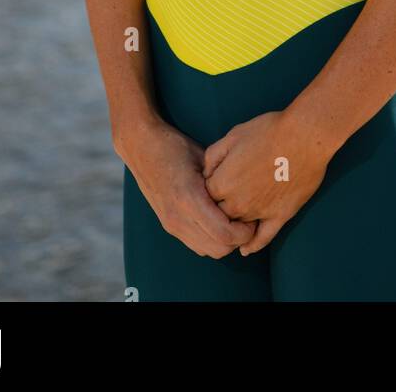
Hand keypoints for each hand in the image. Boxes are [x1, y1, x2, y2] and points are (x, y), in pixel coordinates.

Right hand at [118, 116, 258, 258]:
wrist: (141, 147)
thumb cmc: (174, 145)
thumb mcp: (203, 156)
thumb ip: (222, 178)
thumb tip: (246, 192)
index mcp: (189, 198)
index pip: (225, 233)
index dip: (245, 231)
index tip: (255, 217)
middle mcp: (178, 217)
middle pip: (219, 249)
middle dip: (238, 240)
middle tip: (249, 220)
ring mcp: (171, 224)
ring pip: (208, 251)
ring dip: (225, 242)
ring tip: (234, 220)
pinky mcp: (168, 225)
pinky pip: (196, 244)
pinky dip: (211, 239)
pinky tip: (218, 220)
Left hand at [202, 110, 330, 254]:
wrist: (303, 136)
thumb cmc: (268, 131)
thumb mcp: (233, 135)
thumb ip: (213, 156)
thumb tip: (206, 173)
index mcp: (223, 182)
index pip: (205, 196)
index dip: (211, 188)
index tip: (218, 180)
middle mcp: (237, 203)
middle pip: (219, 215)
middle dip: (219, 209)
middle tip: (227, 197)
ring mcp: (259, 212)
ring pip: (239, 227)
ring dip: (236, 223)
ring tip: (236, 218)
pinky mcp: (280, 216)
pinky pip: (262, 238)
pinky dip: (253, 246)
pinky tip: (246, 249)